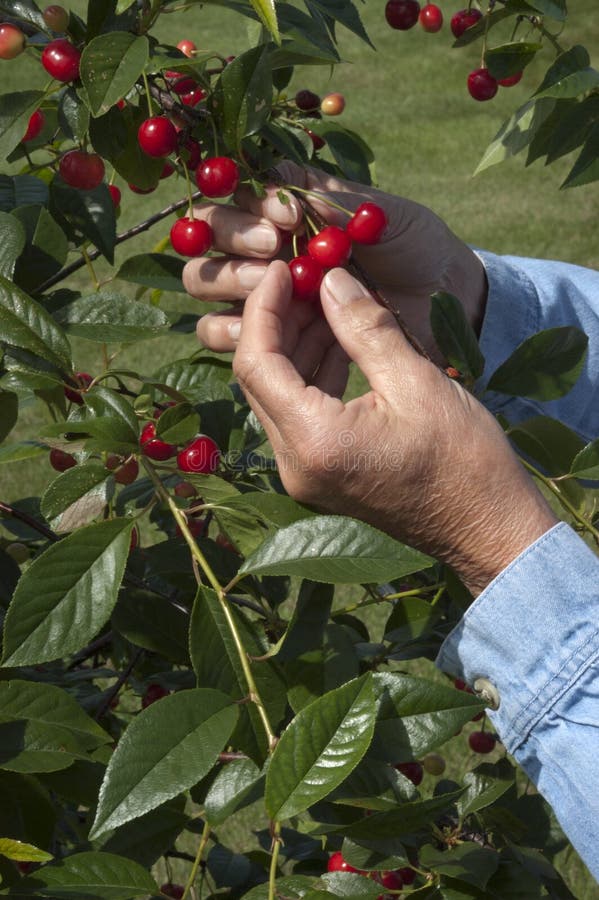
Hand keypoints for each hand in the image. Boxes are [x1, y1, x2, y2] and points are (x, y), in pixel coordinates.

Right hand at [183, 162, 487, 361]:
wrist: (443, 301)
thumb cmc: (414, 246)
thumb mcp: (382, 213)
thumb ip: (334, 199)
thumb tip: (281, 182)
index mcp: (283, 213)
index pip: (232, 200)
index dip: (246, 207)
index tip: (284, 219)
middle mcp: (262, 252)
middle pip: (204, 243)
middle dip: (233, 244)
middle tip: (275, 252)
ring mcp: (262, 296)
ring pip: (205, 288)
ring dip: (232, 285)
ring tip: (279, 290)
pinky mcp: (273, 339)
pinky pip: (224, 335)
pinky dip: (241, 331)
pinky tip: (285, 329)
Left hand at [232, 261, 557, 595]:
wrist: (489, 529)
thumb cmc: (464, 460)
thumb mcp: (417, 381)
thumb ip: (365, 327)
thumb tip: (331, 279)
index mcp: (314, 440)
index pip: (256, 362)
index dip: (263, 309)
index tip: (284, 268)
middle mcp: (295, 464)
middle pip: (260, 379)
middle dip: (278, 323)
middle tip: (310, 279)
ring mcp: (306, 475)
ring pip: (278, 396)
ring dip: (296, 347)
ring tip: (329, 303)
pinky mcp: (322, 476)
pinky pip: (300, 416)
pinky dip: (312, 376)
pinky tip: (339, 344)